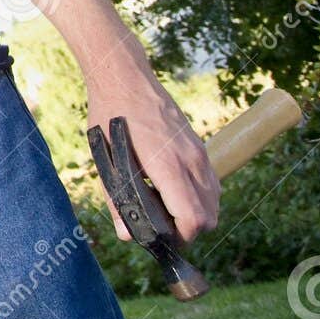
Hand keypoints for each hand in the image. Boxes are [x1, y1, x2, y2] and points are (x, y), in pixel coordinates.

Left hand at [86, 60, 220, 247]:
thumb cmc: (110, 117)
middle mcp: (190, 160)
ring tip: (166, 208)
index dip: (180, 236)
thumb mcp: (105, 160)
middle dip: (189, 230)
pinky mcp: (200, 147)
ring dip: (197, 214)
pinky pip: (211, 183)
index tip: (163, 239)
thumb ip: (117, 200)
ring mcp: (199, 152)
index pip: (192, 217)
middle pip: (209, 216)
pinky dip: (200, 197)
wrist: (126, 79)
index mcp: (166, 164)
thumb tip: (128, 235)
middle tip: (163, 227)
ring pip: (214, 201)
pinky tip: (173, 191)